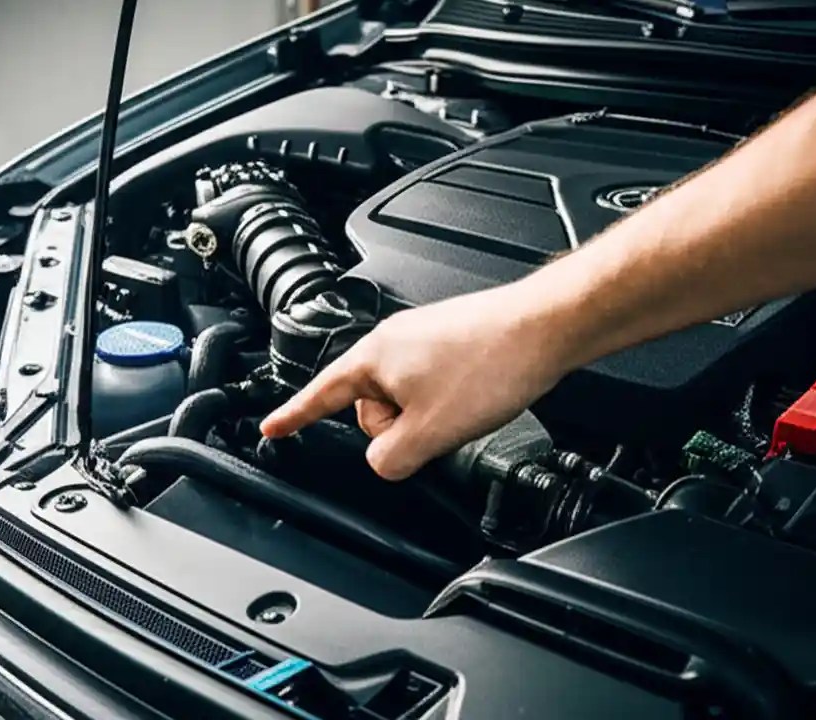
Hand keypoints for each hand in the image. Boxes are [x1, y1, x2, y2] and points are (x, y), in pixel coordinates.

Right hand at [259, 284, 568, 479]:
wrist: (545, 328)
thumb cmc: (491, 365)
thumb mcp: (429, 432)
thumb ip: (389, 459)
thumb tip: (384, 461)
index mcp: (373, 358)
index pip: (320, 394)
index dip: (293, 417)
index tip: (271, 428)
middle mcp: (392, 342)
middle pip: (372, 407)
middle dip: (399, 428)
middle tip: (436, 426)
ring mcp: (422, 340)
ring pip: (407, 400)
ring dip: (429, 416)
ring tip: (465, 407)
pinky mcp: (450, 343)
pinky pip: (433, 385)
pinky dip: (448, 401)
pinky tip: (475, 398)